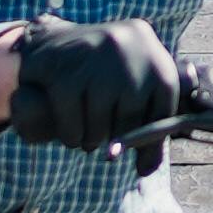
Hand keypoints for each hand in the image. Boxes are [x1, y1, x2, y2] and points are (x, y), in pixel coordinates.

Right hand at [3, 10, 185, 150]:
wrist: (49, 42)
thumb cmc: (101, 76)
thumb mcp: (133, 88)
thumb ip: (150, 124)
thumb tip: (146, 169)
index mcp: (151, 52)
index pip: (164, 109)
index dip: (152, 142)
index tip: (140, 163)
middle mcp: (127, 46)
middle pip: (131, 117)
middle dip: (117, 140)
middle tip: (106, 146)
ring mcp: (93, 52)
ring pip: (98, 122)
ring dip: (91, 141)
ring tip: (87, 138)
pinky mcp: (61, 67)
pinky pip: (71, 121)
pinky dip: (70, 135)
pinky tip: (71, 134)